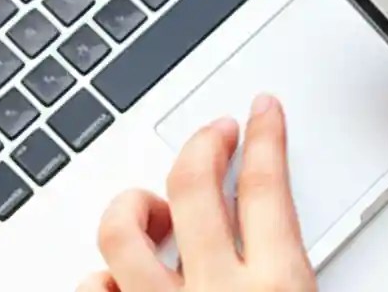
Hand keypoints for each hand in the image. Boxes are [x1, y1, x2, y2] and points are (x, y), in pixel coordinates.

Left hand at [82, 95, 315, 291]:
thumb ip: (294, 275)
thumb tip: (287, 246)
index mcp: (276, 289)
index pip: (265, 187)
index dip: (264, 137)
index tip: (262, 114)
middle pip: (192, 187)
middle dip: (202, 145)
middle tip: (214, 135)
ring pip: (121, 234)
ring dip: (135, 207)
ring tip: (153, 209)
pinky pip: (93, 289)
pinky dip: (100, 277)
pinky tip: (116, 275)